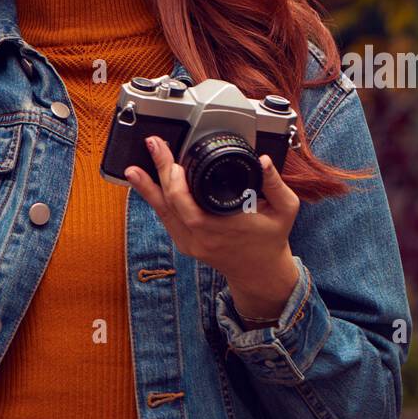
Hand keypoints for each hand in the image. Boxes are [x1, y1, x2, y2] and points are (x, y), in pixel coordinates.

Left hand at [124, 136, 300, 316]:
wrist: (262, 273)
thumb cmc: (272, 238)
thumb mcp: (285, 209)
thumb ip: (275, 183)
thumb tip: (264, 160)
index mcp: (223, 228)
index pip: (190, 206)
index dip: (178, 183)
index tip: (176, 161)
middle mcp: (202, 238)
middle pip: (171, 204)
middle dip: (160, 172)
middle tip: (154, 145)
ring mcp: (191, 243)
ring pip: (162, 213)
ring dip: (147, 188)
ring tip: (132, 168)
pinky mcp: (186, 244)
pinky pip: (166, 219)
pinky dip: (155, 200)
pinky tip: (145, 184)